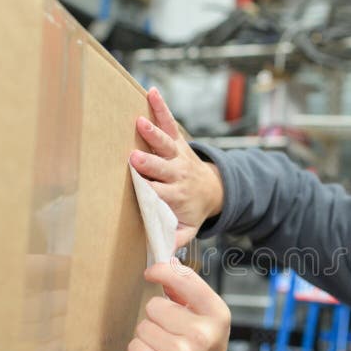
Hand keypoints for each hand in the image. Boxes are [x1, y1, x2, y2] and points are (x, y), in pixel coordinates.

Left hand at [127, 259, 231, 350]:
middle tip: (173, 333)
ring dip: (149, 336)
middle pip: (155, 305)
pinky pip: (134, 346)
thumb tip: (163, 265)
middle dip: (158, 316)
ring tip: (166, 349)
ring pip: (143, 326)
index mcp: (217, 315)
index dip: (163, 270)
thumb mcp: (207, 319)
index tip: (152, 271)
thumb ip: (187, 292)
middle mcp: (202, 334)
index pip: (186, 279)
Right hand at [131, 87, 223, 247]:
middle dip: (150, 163)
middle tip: (135, 157)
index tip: (137, 187)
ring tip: (140, 122)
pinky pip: (170, 122)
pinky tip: (151, 91)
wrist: (215, 190)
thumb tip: (163, 258)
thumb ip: (175, 241)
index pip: (161, 194)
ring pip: (166, 144)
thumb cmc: (193, 211)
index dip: (150, 190)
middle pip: (162, 168)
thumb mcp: (188, 230)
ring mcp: (178, 156)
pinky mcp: (179, 141)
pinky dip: (161, 107)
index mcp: (177, 196)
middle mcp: (178, 174)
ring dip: (153, 133)